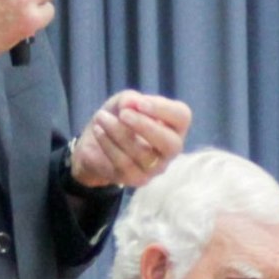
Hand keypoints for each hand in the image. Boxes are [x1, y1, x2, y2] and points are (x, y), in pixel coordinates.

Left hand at [68, 91, 190, 188]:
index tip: (139, 103)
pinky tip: (98, 130)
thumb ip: (130, 99)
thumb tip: (131, 103)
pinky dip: (108, 144)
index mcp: (174, 126)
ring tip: (101, 117)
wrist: (96, 144)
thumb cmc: (118, 118)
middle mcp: (170, 150)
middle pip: (171, 143)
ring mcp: (155, 168)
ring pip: (142, 154)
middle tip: (123, 114)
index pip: (182, 117)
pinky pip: (124, 163)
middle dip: (145, 126)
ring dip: (118, 132)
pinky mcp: (137, 179)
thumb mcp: (123, 102)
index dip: (162, 109)